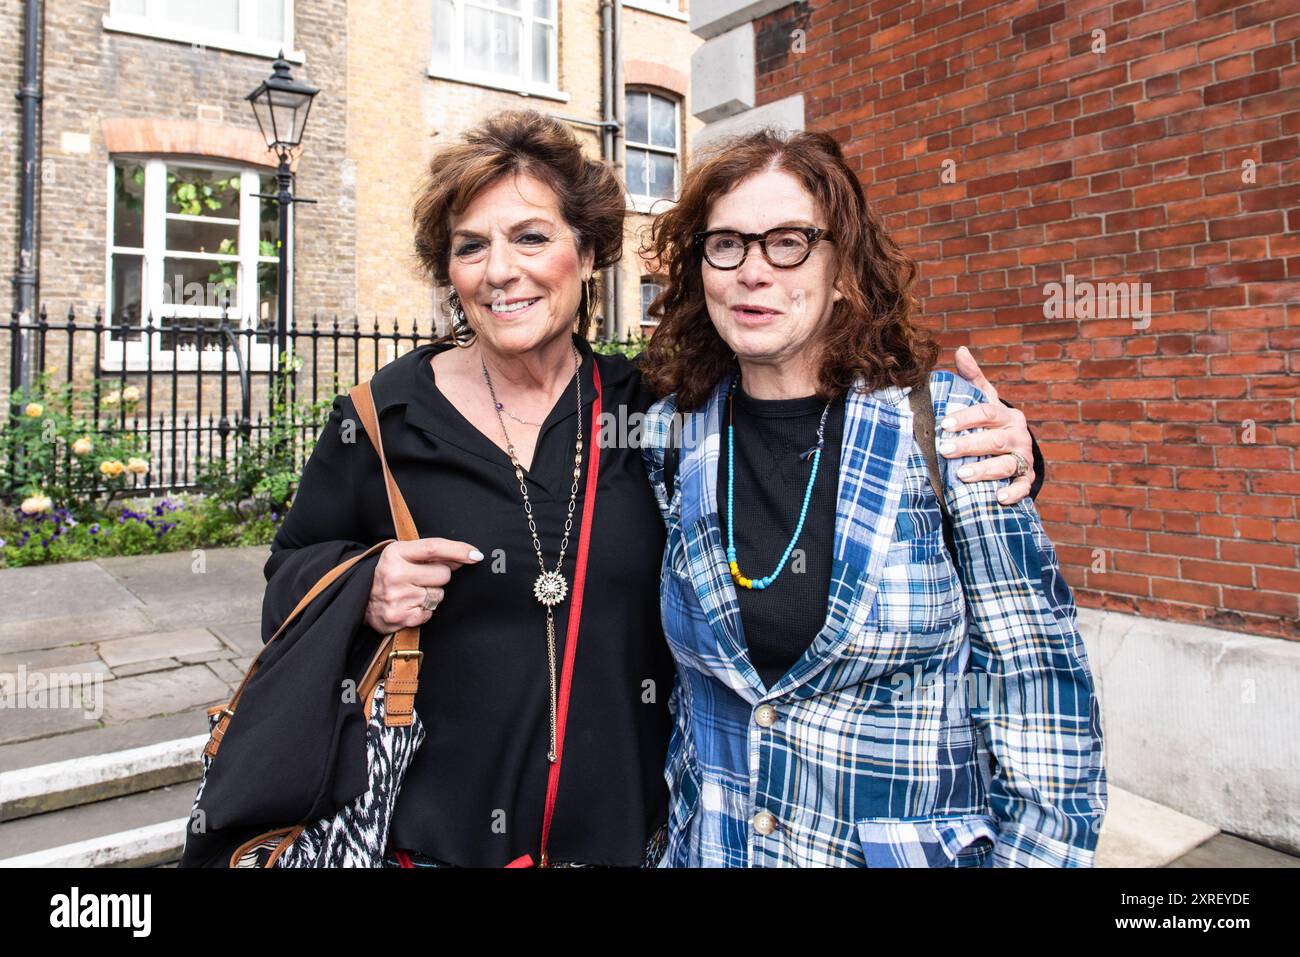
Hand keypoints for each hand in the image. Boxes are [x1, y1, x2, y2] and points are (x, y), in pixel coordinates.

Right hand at [365, 538, 482, 633]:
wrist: (360, 599)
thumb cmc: (389, 573)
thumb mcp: (403, 554)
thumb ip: (432, 553)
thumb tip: (467, 556)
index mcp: (396, 553)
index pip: (434, 548)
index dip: (458, 550)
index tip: (476, 555)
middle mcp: (395, 574)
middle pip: (443, 574)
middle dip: (439, 576)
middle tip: (421, 578)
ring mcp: (397, 597)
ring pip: (439, 595)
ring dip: (431, 594)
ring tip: (412, 591)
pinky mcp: (401, 617)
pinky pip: (431, 613)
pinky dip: (424, 610)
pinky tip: (410, 604)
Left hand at [938, 346, 1034, 504]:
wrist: (1014, 449)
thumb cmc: (991, 423)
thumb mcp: (985, 400)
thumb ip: (973, 379)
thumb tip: (961, 351)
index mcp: (1006, 415)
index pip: (987, 412)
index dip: (966, 417)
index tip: (944, 423)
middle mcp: (1018, 435)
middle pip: (995, 440)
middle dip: (969, 445)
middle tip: (944, 449)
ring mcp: (1024, 457)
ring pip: (1006, 464)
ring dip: (985, 470)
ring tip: (961, 475)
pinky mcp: (1027, 478)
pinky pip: (1023, 486)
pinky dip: (1013, 493)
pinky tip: (998, 497)